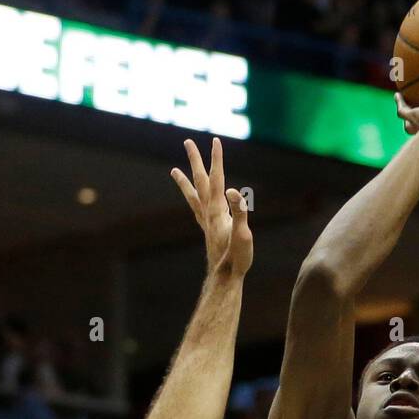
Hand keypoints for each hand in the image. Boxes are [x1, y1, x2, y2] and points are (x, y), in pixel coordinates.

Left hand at [171, 137, 252, 278]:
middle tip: (187, 142)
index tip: (215, 141)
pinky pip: (197, 208)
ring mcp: (206, 221)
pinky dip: (192, 198)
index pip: (217, 179)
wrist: (225, 278)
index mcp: (217, 211)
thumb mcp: (243, 234)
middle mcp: (208, 213)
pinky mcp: (208, 229)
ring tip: (174, 170)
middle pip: (200, 181)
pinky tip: (193, 198)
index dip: (216, 159)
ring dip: (185, 180)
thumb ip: (239, 212)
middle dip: (195, 161)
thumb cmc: (237, 258)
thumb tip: (233, 191)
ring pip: (193, 195)